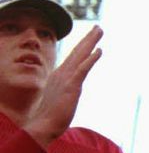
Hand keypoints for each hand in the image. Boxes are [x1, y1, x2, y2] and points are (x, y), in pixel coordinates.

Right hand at [23, 26, 103, 148]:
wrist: (44, 125)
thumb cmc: (51, 115)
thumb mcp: (59, 97)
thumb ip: (64, 90)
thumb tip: (67, 91)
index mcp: (60, 75)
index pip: (74, 57)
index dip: (83, 46)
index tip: (91, 37)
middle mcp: (62, 73)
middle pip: (78, 52)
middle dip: (89, 39)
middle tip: (99, 27)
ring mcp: (66, 78)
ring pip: (81, 56)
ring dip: (91, 42)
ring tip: (99, 31)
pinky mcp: (71, 86)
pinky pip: (82, 69)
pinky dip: (91, 59)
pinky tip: (99, 50)